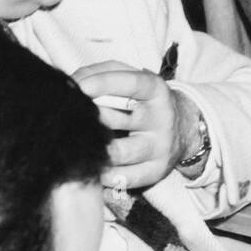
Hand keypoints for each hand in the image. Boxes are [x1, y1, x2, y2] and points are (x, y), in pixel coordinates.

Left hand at [73, 60, 195, 189]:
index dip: (104, 84)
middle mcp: (161, 118)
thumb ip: (98, 72)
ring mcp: (160, 147)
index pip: (132, 84)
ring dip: (94, 150)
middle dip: (90, 120)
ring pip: (118, 153)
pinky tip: (96, 165)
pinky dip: (103, 174)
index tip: (80, 88)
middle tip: (70, 120)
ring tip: (79, 145)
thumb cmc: (141, 100)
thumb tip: (71, 83)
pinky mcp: (156, 171)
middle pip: (117, 120)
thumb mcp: (127, 76)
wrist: (180, 128)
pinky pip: (122, 178)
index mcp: (155, 90)